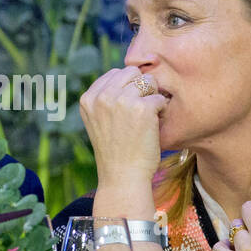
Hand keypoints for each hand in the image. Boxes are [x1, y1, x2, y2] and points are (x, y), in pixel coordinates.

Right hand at [78, 66, 167, 187]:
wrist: (122, 177)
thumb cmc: (115, 151)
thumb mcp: (97, 121)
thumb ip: (103, 99)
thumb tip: (125, 75)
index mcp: (88, 99)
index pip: (114, 74)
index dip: (126, 88)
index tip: (128, 109)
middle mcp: (102, 97)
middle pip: (131, 72)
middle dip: (140, 88)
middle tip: (141, 111)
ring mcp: (121, 101)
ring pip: (148, 81)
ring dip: (152, 97)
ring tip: (147, 118)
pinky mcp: (142, 108)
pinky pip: (160, 98)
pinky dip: (162, 111)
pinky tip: (153, 127)